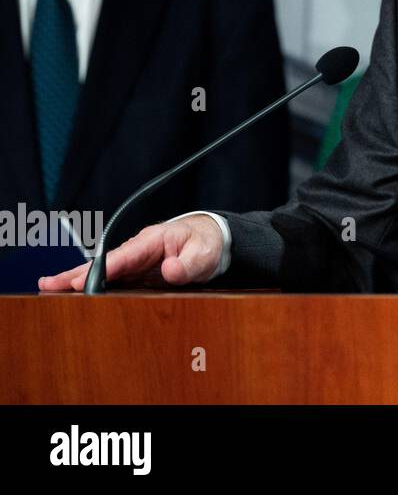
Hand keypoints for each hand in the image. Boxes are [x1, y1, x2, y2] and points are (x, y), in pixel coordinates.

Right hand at [37, 215, 224, 291]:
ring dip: (76, 280)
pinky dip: (92, 287)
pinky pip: (112, 280)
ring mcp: (135, 262)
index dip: (102, 270)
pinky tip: (73, 295)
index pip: (124, 256)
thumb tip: (170, 272)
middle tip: (49, 284)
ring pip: (102, 272)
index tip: (81, 281)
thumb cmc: (207, 243)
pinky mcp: (136, 272)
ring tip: (49, 289)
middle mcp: (138, 250)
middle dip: (76, 273)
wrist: (212, 240)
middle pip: (103, 263)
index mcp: (152, 240)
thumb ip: (188, 264)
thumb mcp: (204, 253)